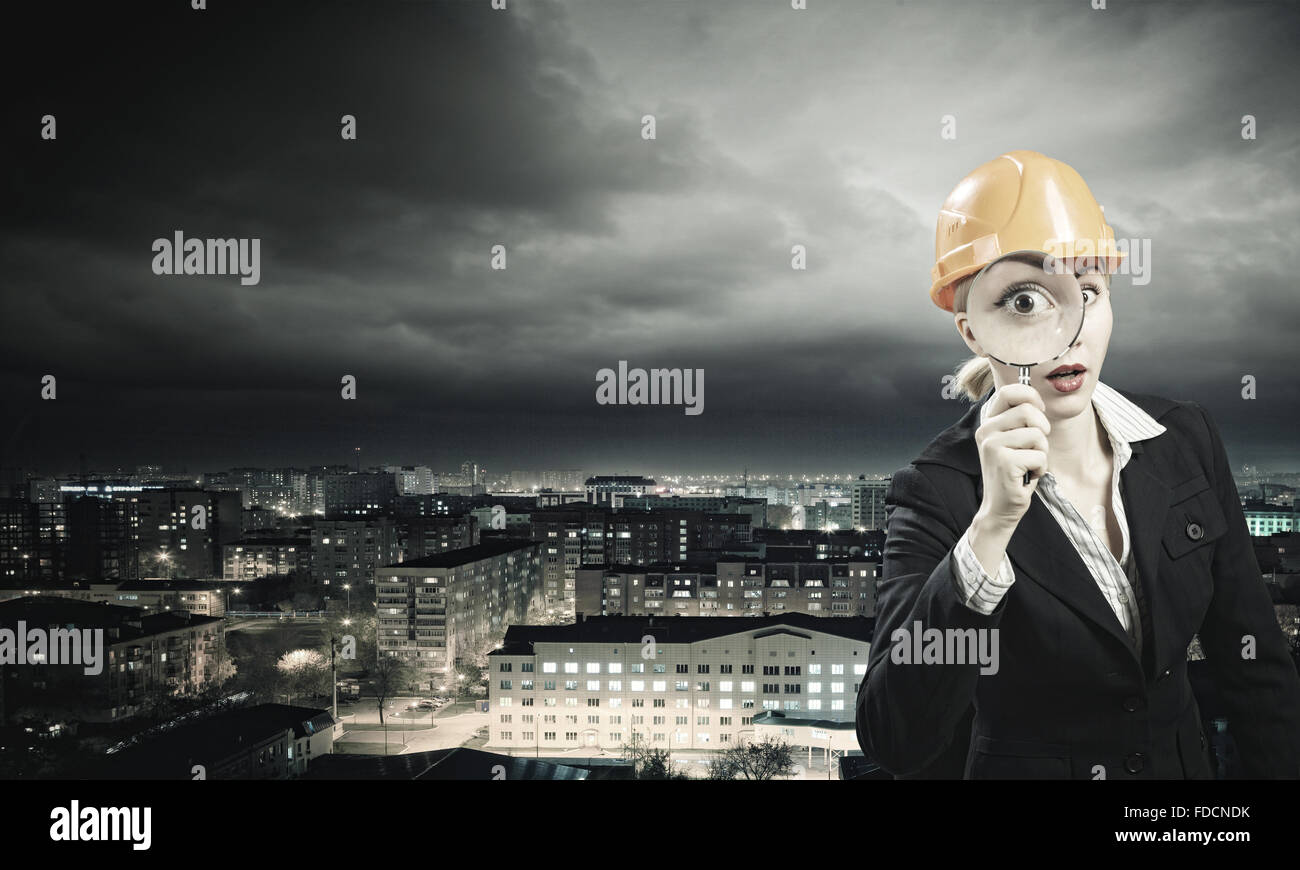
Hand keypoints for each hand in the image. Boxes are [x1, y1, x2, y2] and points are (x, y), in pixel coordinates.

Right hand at [974, 382, 1049, 532]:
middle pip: (1028, 411)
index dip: (1031, 397)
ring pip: (1037, 434)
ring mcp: (992, 446)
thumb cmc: (1014, 472)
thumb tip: (1036, 400)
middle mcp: (986, 431)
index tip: (1038, 412)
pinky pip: (1040, 455)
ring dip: (1042, 452)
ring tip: (1029, 464)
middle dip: (1042, 430)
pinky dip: (1040, 468)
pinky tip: (1027, 475)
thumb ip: (1020, 419)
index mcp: (988, 422)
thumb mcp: (1014, 440)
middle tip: (1035, 447)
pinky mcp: (1004, 462)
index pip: (1009, 391)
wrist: (1000, 507)